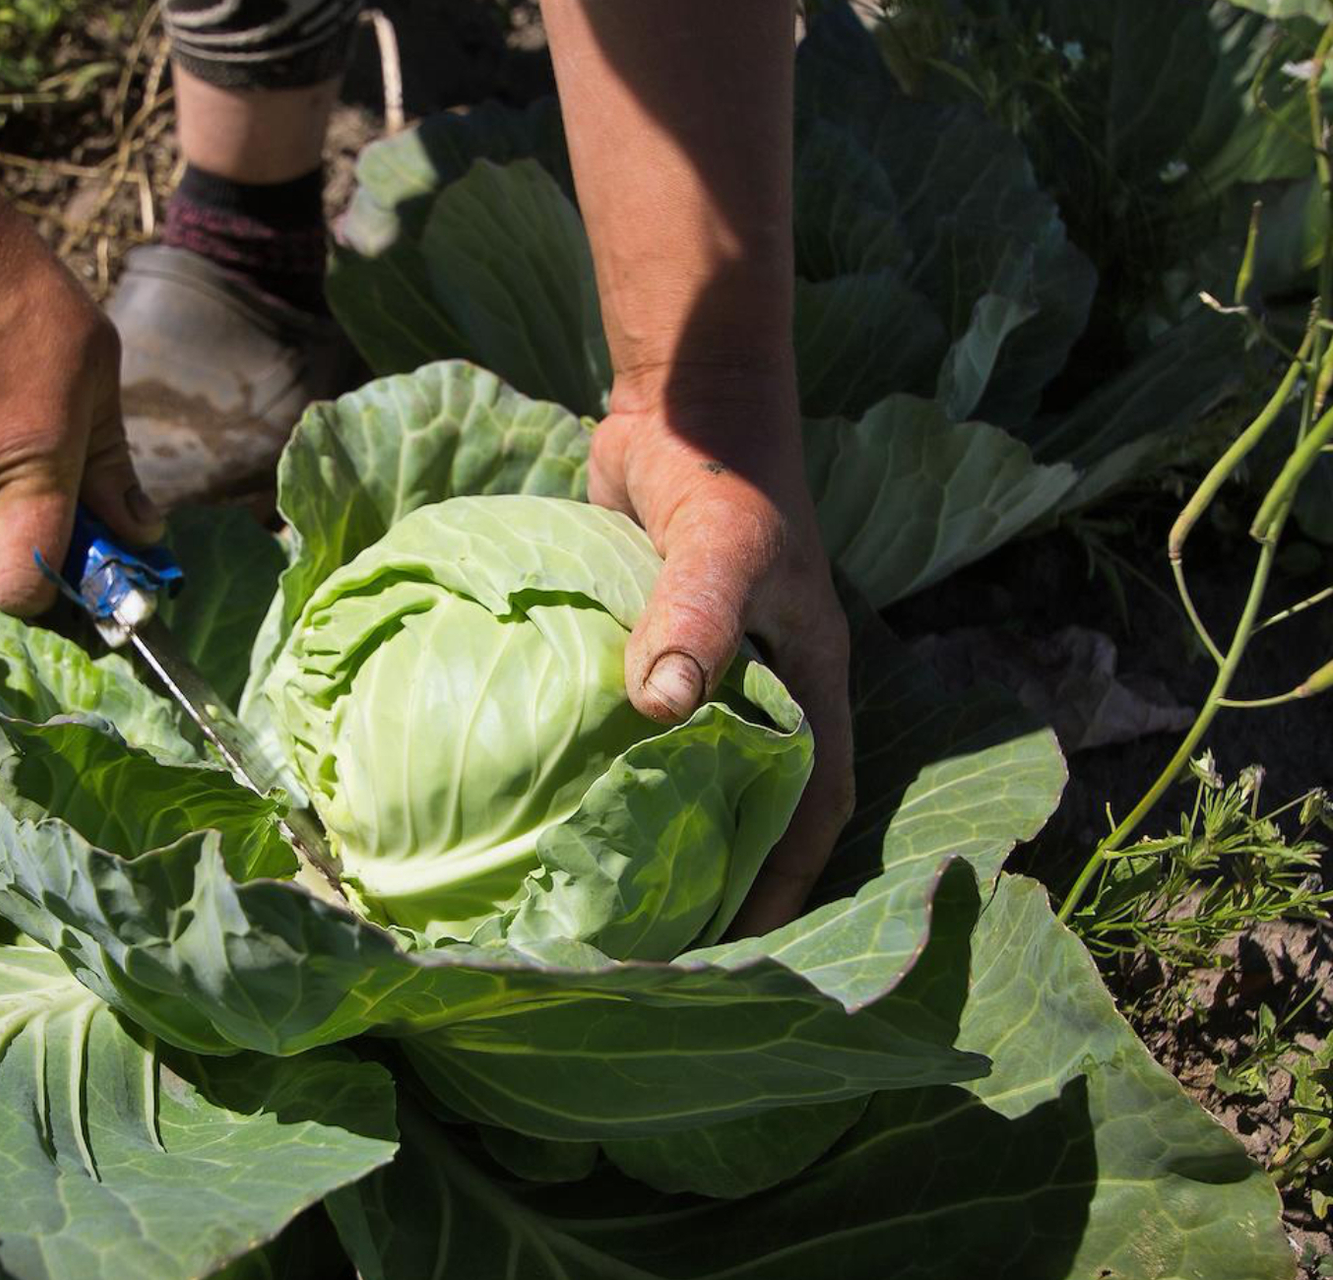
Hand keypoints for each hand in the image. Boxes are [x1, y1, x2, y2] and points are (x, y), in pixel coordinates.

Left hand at [589, 365, 854, 936]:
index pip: (814, 803)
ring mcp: (698, 667)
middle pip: (748, 799)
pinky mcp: (640, 647)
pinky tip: (549, 795)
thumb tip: (659, 707)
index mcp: (807, 681)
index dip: (789, 876)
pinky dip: (601, 757)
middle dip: (716, 869)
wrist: (677, 402)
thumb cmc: (723, 475)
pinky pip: (625, 717)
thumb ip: (693, 618)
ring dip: (654, 818)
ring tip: (601, 887)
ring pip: (682, 764)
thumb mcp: (722, 546)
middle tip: (655, 935)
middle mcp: (758, 684)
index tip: (742, 941)